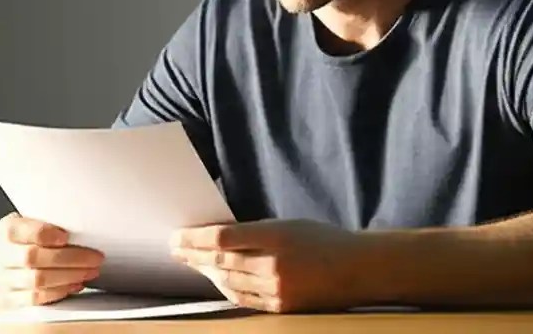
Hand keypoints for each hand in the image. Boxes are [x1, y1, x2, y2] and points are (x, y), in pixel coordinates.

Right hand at [0, 212, 104, 308]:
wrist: (18, 265)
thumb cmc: (37, 240)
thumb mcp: (41, 223)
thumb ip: (55, 222)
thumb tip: (85, 226)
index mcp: (6, 229)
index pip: (19, 230)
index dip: (43, 234)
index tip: (66, 237)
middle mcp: (1, 254)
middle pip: (31, 257)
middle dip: (69, 258)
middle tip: (95, 257)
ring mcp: (4, 279)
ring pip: (36, 280)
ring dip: (69, 276)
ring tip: (91, 271)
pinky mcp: (10, 300)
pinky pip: (35, 299)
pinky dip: (59, 291)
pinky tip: (76, 284)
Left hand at [169, 219, 367, 312]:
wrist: (357, 268)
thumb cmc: (324, 240)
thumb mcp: (289, 224)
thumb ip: (256, 232)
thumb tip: (219, 237)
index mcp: (275, 236)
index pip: (222, 238)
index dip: (194, 238)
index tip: (177, 236)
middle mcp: (273, 264)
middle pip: (220, 261)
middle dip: (193, 255)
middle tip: (176, 249)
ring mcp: (276, 289)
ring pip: (227, 281)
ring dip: (206, 272)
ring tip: (192, 264)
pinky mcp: (281, 306)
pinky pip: (243, 298)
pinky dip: (225, 289)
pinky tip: (215, 281)